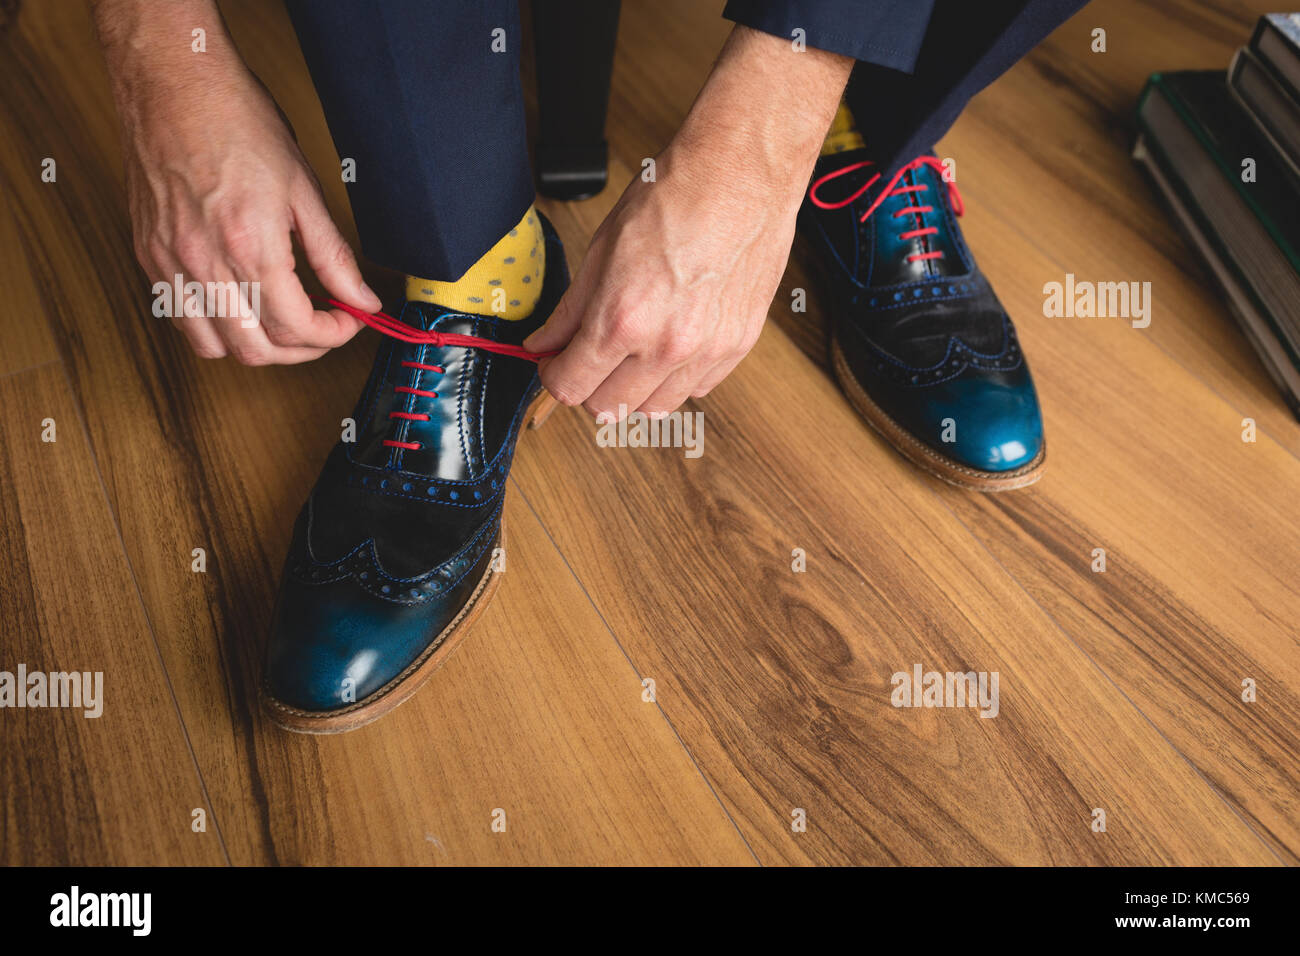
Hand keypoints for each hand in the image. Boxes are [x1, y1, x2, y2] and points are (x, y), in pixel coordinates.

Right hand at [95, 0, 380, 363]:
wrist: (172, 83)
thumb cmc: (236, 122)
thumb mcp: (304, 188)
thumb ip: (334, 254)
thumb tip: (362, 298)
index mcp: (251, 247)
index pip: (297, 327)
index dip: (333, 335)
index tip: (349, 322)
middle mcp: (206, 264)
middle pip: (257, 350)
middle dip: (302, 351)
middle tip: (325, 330)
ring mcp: (171, 264)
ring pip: (215, 347)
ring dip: (258, 348)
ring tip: (284, 324)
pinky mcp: (150, 256)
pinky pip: (181, 320)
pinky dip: (216, 330)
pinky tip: (241, 308)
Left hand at [525, 26, 851, 417]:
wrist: (740, 177)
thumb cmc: (675, 198)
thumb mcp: (602, 249)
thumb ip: (570, 309)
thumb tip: (545, 342)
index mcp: (622, 320)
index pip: (571, 387)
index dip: (553, 377)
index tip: (554, 364)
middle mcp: (665, 346)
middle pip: (608, 407)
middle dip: (589, 386)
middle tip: (587, 358)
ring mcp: (705, 351)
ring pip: (654, 408)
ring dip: (632, 390)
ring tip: (629, 356)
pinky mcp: (737, 346)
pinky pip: (696, 389)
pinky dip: (675, 379)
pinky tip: (667, 347)